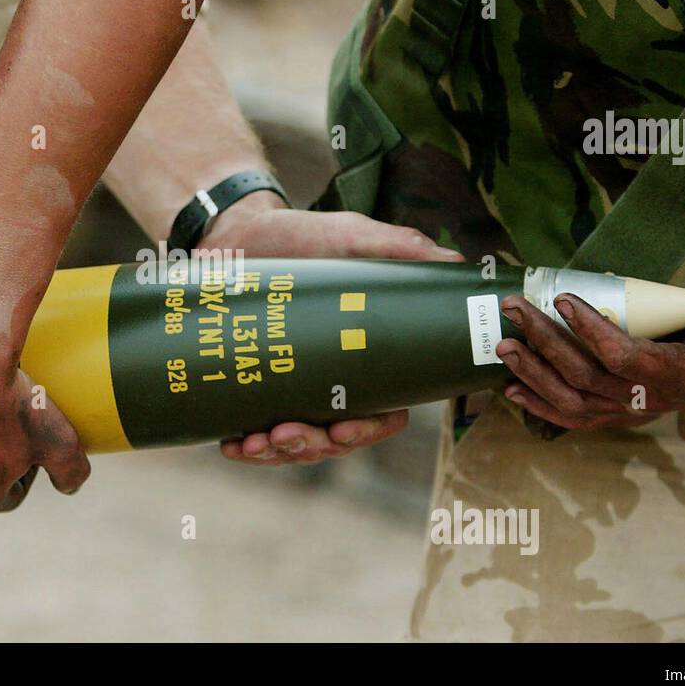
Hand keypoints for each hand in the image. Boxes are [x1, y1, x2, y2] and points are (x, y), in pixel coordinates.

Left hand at [200, 191, 464, 465]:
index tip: (344, 430)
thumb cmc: (299, 235)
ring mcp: (291, 388)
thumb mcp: (349, 236)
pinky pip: (253, 434)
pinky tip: (232, 444)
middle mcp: (331, 379)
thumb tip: (452, 260)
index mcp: (365, 356)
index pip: (381, 412)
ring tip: (255, 442)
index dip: (369, 430)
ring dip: (277, 453)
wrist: (235, 232)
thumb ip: (397, 247)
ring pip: (294, 443)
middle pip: (335, 438)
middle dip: (312, 446)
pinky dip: (245, 447)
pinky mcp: (251, 388)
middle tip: (287, 434)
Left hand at [496, 291, 684, 429]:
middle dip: (544, 341)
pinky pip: (572, 417)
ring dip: (533, 374)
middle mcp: (648, 400)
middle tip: (514, 309)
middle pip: (584, 375)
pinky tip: (510, 389)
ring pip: (571, 400)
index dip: (591, 330)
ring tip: (504, 346)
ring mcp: (629, 411)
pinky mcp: (616, 414)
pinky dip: (539, 406)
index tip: (563, 298)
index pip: (623, 356)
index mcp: (677, 375)